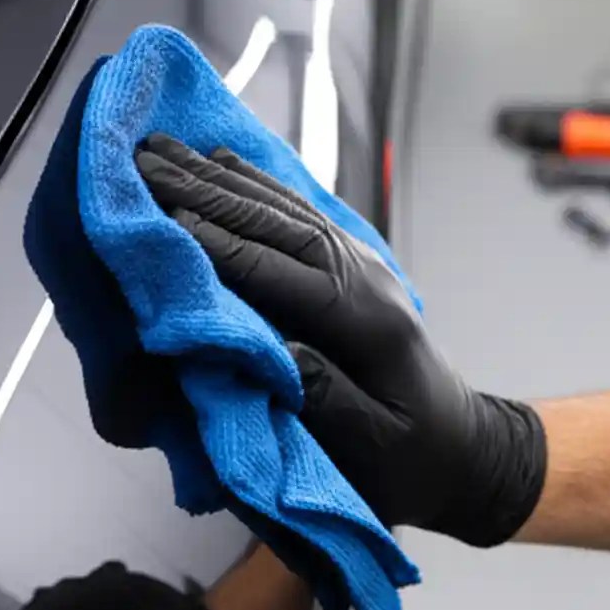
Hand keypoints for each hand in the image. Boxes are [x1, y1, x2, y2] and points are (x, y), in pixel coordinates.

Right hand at [136, 134, 545, 545]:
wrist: (465, 449)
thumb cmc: (414, 461)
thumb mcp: (374, 449)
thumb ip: (326, 399)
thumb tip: (272, 350)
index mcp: (366, 322)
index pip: (277, 271)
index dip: (217, 244)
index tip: (163, 217)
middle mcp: (363, 277)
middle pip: (273, 223)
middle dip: (203, 190)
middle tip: (144, 161)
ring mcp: (360, 264)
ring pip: (282, 208)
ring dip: (219, 176)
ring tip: (166, 148)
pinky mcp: (350, 265)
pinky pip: (297, 212)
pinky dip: (253, 183)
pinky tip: (221, 162)